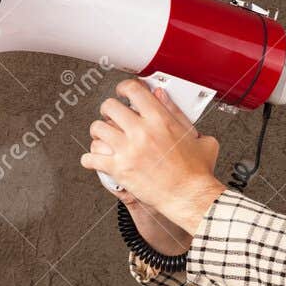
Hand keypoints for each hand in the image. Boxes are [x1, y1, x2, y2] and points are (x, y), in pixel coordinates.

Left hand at [81, 79, 227, 234]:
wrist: (190, 197)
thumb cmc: (196, 172)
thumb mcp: (196, 136)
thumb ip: (178, 113)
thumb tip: (162, 96)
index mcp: (160, 120)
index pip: (133, 90)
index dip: (124, 88)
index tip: (122, 92)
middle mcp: (141, 132)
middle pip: (110, 106)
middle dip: (108, 110)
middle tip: (110, 115)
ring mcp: (128, 149)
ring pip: (97, 129)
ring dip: (98, 132)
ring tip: (103, 136)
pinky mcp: (119, 169)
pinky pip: (91, 157)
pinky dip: (89, 158)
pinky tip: (94, 159)